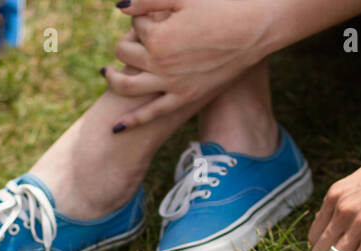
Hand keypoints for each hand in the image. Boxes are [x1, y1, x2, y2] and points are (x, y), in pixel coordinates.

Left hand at [102, 0, 273, 130]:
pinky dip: (132, 121)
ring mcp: (171, 84)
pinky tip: (116, 128)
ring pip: (128, 86)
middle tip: (135, 38)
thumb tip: (119, 7)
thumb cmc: (220, 7)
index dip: (141, 19)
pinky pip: (153, 113)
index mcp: (158, 36)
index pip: (134, 26)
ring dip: (113, 79)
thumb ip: (147, 0)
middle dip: (127, 43)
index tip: (155, 15)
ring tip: (107, 73)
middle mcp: (160, 64)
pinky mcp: (185, 98)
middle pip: (125, 53)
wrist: (253, 31)